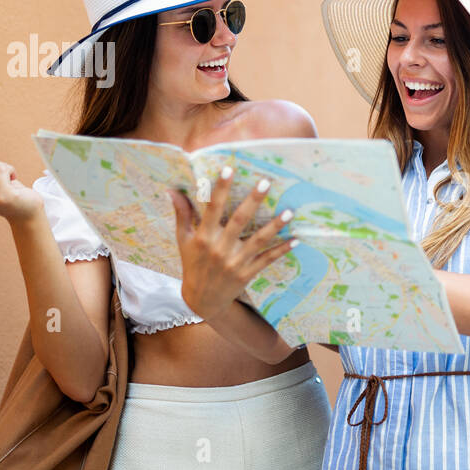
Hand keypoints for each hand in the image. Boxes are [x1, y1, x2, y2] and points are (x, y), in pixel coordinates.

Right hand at [169, 166, 297, 319]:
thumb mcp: (184, 240)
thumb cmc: (193, 264)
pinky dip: (281, 250)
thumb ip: (182, 214)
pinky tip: (295, 240)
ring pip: (258, 241)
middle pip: (239, 220)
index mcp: (204, 237)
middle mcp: (220, 248)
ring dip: (275, 226)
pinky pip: (267, 260)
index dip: (220, 188)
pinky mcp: (247, 273)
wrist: (202, 299)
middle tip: (266, 182)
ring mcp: (235, 262)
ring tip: (289, 212)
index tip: (228, 169)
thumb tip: (173, 190)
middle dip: (253, 201)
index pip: (212, 208)